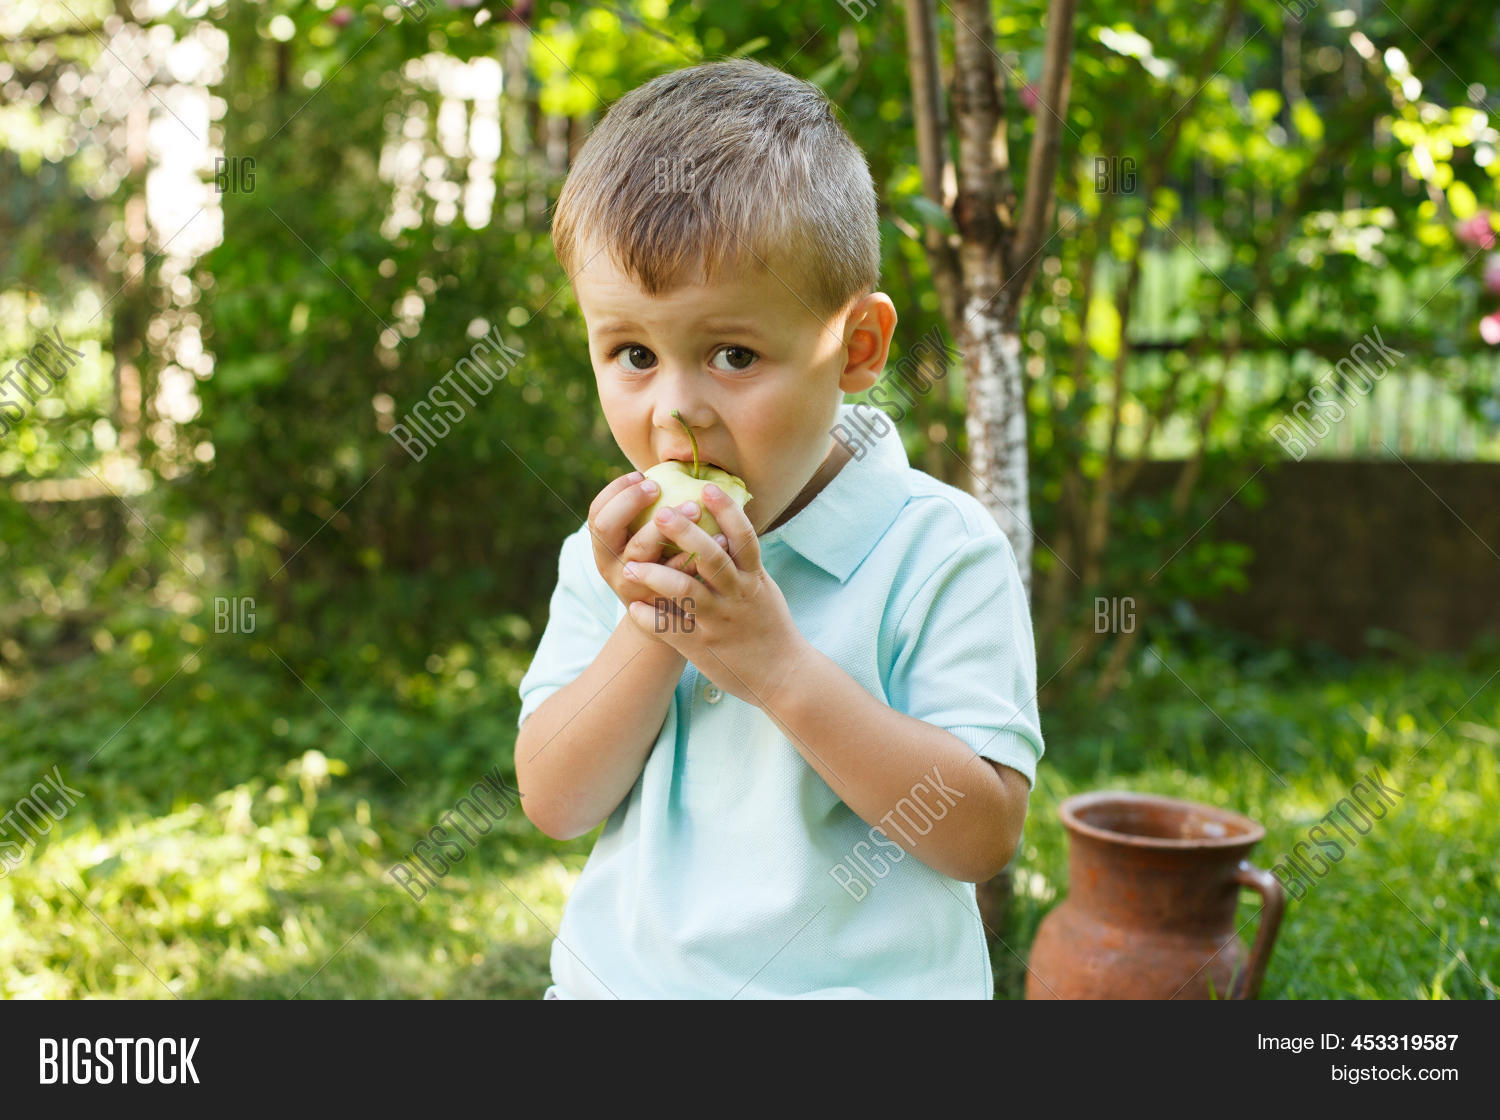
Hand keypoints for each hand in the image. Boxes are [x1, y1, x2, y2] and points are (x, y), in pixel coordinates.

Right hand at [588, 471, 728, 632]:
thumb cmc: (661, 570)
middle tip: (656, 486)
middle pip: (607, 529)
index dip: (615, 492)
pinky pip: (677, 578)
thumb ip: (649, 516)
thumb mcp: (642, 546)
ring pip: (640, 555)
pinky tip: (720, 538)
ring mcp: (634, 587)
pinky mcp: (663, 601)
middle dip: (629, 502)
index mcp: (604, 548)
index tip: (640, 474)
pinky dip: (696, 556)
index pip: (597, 513)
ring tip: (693, 507)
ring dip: (663, 528)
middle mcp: (612, 567)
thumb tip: (674, 468)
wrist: (670, 626)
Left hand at [620, 482, 809, 707]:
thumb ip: (744, 561)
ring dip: (656, 575)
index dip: (727, 511)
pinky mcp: (703, 646)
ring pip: (686, 592)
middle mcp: (738, 596)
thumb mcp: (764, 588)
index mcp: (754, 579)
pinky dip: (650, 617)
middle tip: (660, 513)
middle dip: (685, 533)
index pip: (744, 538)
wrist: (782, 675)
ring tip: (630, 565)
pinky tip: (634, 607)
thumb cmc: (770, 626)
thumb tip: (729, 523)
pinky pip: (671, 629)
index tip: (706, 488)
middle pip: (712, 558)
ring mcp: (720, 622)